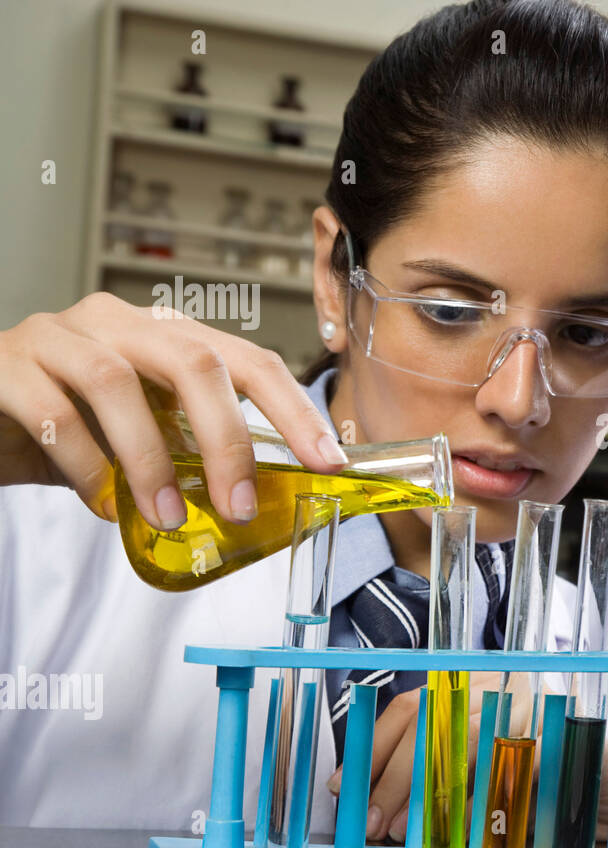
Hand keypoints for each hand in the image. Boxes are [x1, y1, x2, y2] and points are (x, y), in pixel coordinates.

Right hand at [0, 292, 347, 527]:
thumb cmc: (65, 429)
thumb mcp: (142, 440)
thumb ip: (189, 455)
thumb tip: (255, 501)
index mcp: (165, 336)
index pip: (247, 360)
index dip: (294, 409)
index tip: (328, 461)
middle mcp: (117, 322)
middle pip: (195, 362)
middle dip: (228, 440)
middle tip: (239, 507)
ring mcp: (58, 335)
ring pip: (119, 383)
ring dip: (151, 460)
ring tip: (167, 518)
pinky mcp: (5, 365)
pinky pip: (55, 412)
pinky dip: (86, 466)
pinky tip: (103, 503)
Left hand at [325, 671, 536, 842]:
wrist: (579, 744)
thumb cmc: (512, 745)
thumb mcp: (465, 738)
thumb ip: (423, 752)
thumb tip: (366, 793)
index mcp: (464, 681)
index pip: (409, 707)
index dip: (372, 748)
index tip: (342, 786)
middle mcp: (492, 686)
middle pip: (432, 725)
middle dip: (394, 779)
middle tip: (373, 821)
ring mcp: (525, 709)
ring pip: (466, 744)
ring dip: (429, 793)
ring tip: (402, 830)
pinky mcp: (552, 740)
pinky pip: (506, 770)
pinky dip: (476, 803)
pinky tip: (455, 828)